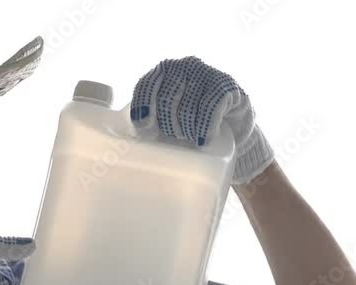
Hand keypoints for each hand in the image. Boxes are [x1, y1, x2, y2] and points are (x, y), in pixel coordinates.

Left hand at [129, 56, 274, 185]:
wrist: (233, 130)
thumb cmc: (192, 126)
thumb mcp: (168, 121)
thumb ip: (148, 122)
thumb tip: (122, 146)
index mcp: (164, 73)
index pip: (147, 84)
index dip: (143, 105)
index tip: (143, 126)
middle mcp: (184, 67)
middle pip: (167, 96)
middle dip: (168, 123)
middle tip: (175, 138)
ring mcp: (207, 74)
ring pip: (189, 104)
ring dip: (187, 128)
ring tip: (190, 141)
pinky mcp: (228, 87)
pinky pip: (212, 106)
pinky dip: (205, 127)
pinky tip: (203, 140)